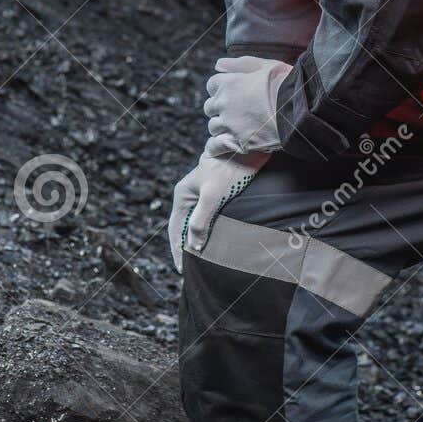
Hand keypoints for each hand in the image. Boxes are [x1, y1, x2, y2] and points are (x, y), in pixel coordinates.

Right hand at [168, 141, 269, 271]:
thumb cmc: (229, 171)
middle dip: (186, 249)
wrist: (247, 150)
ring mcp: (202, 196)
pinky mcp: (217, 196)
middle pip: (183, 228)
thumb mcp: (212, 197)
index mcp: (182, 195)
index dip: (178, 250)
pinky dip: (209, 234)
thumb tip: (193, 246)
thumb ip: (200, 221)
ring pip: (196, 225)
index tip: (182, 270)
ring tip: (202, 262)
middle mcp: (189, 196)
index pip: (175, 229)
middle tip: (191, 271)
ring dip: (197, 242)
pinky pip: (208, 220)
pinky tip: (215, 245)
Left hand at [203, 55, 293, 156]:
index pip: (212, 85)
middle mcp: (224, 104)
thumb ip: (239, 64)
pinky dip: (215, 146)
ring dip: (221, 126)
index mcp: (229, 83)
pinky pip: (216, 146)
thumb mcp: (265, 66)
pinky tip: (219, 146)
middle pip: (210, 106)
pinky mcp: (238, 142)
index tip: (232, 92)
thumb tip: (218, 64)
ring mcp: (230, 124)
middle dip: (219, 108)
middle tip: (234, 110)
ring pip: (213, 126)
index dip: (222, 88)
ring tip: (233, 127)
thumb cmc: (285, 84)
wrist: (300, 109)